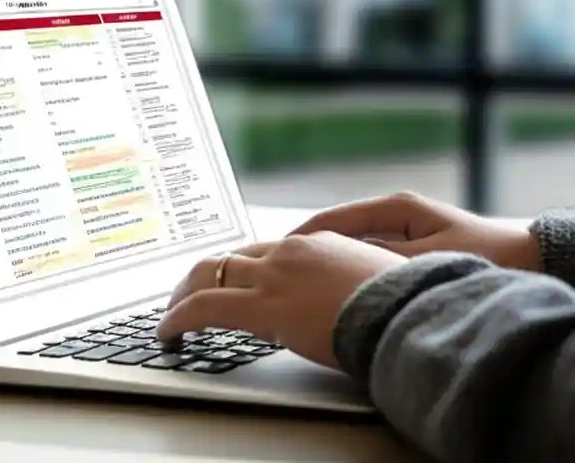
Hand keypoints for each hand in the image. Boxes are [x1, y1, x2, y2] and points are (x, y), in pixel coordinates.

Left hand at [157, 232, 405, 368]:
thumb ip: (356, 282)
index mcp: (321, 242)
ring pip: (209, 274)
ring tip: (171, 317)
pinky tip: (168, 333)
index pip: (268, 251)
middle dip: (204, 275)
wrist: (405, 313)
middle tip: (188, 296)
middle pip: (232, 256)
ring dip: (184, 295)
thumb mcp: (380, 281)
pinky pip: (203, 307)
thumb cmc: (404, 304)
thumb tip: (354, 297)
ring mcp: (273, 274)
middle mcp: (291, 250)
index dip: (245, 270)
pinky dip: (178, 318)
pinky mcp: (259, 305)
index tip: (235, 283)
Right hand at [290, 191, 542, 270]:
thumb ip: (383, 265)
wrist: (534, 260)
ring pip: (352, 245)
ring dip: (328, 261)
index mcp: (398, 208)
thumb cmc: (489, 258)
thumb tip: (341, 270)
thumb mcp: (429, 263)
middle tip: (277, 270)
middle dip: (307, 250)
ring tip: (298, 282)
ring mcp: (406, 229)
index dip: (301, 239)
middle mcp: (398, 213)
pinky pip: (370, 257)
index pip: (334, 220)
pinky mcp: (416, 247)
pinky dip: (350, 269)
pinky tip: (337, 289)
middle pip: (338, 231)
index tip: (275, 255)